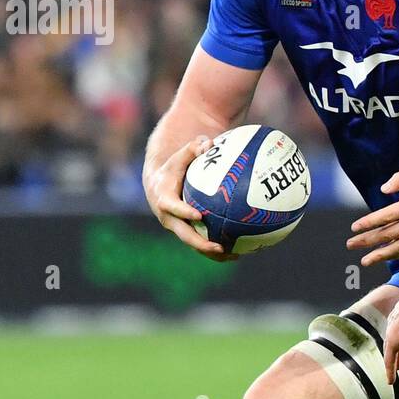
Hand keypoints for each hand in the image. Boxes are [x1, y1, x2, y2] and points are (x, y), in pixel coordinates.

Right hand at [143, 136, 236, 262]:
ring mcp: (177, 227)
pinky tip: (239, 252)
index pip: (172, 207)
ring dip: (211, 253)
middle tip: (218, 246)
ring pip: (193, 244)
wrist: (159, 183)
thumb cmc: (174, 165)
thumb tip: (210, 143)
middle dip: (199, 243)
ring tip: (234, 255)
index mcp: (164, 199)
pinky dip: (217, 250)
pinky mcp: (186, 231)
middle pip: (183, 234)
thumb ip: (194, 147)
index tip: (198, 215)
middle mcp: (169, 217)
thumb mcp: (181, 154)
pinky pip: (201, 243)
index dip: (183, 212)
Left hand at [383, 293, 398, 384]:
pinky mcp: (394, 341)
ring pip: (390, 353)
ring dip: (391, 365)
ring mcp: (392, 332)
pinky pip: (389, 359)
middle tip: (396, 364)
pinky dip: (389, 370)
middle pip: (392, 342)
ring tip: (391, 377)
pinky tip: (391, 381)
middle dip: (393, 354)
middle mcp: (394, 322)